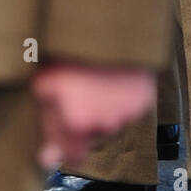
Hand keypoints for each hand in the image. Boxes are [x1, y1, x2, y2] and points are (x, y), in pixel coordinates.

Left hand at [31, 63, 155, 168]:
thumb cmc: (70, 56)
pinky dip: (125, 98)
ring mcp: (129, 112)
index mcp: (78, 124)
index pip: (74, 156)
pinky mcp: (145, 99)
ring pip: (114, 120)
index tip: (66, 131)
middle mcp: (106, 124)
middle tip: (82, 92)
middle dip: (88, 120)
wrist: (107, 32)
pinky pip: (133, 108)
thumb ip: (48, 129)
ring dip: (107, 108)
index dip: (68, 146)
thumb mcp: (45, 89)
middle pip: (94, 134)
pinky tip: (116, 79)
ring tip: (100, 82)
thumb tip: (47, 159)